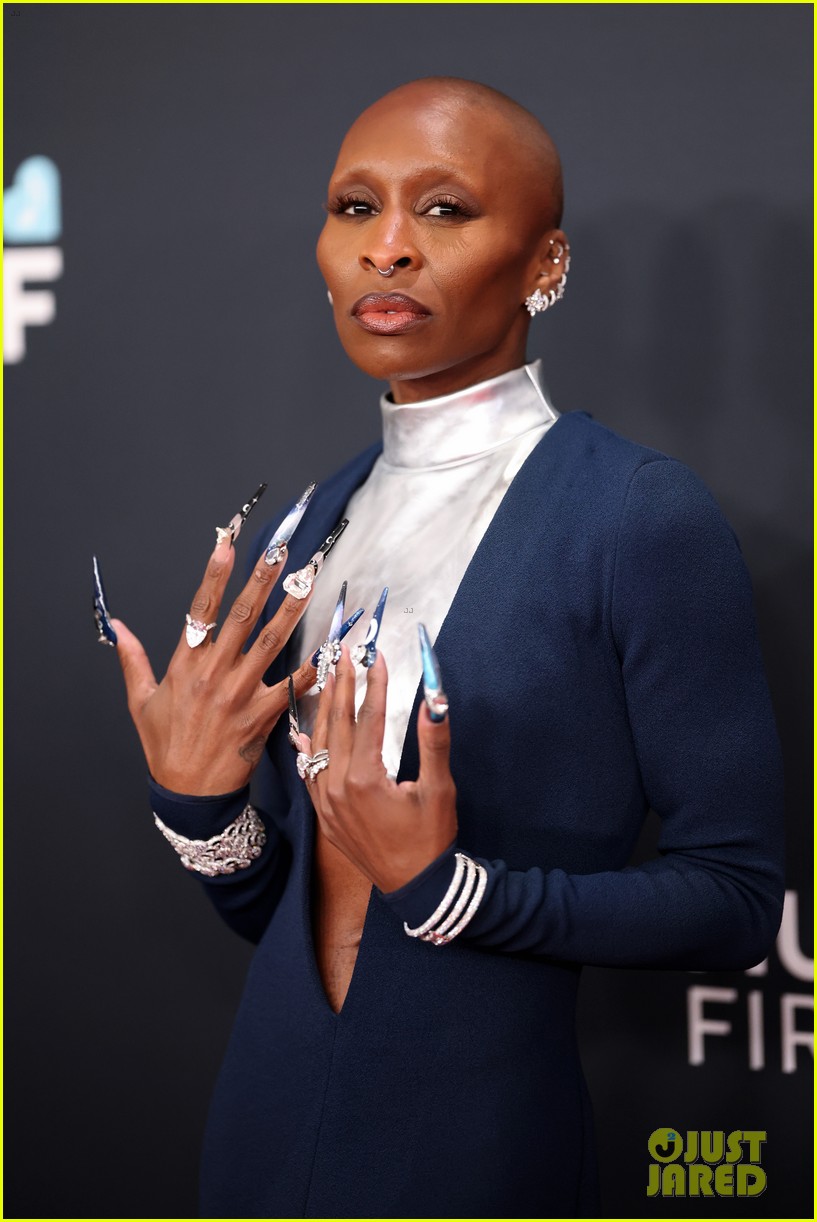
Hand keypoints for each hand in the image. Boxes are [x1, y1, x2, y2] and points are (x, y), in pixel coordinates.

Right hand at [113, 536, 315, 794]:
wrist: (189, 793)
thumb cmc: (164, 746)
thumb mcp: (140, 701)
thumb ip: (132, 659)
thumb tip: (117, 626)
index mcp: (184, 665)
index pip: (201, 610)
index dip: (215, 575)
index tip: (227, 544)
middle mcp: (214, 673)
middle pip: (241, 617)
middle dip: (262, 580)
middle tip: (281, 551)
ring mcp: (240, 693)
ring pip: (270, 641)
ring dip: (291, 608)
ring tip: (308, 581)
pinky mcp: (262, 715)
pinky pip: (292, 685)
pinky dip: (313, 665)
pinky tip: (331, 644)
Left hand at [300, 645, 457, 892]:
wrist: (416, 888)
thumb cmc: (431, 838)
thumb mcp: (438, 788)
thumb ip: (434, 742)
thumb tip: (434, 700)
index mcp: (365, 778)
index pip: (369, 718)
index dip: (374, 684)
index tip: (377, 655)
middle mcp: (338, 788)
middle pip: (338, 725)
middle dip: (341, 686)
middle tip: (343, 653)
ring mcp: (327, 803)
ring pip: (319, 746)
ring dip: (324, 710)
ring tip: (327, 678)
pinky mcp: (325, 816)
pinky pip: (309, 774)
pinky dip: (308, 749)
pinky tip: (304, 731)